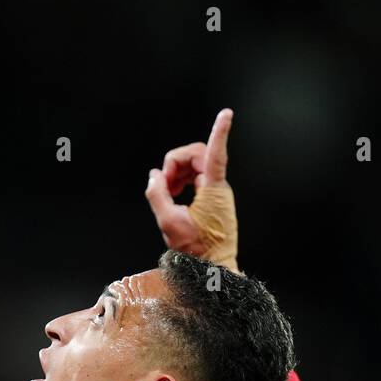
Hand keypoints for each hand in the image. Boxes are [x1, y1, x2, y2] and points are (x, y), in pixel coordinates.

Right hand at [144, 108, 238, 270]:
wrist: (213, 266)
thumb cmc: (196, 249)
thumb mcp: (168, 222)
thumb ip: (157, 194)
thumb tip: (154, 176)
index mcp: (213, 189)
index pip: (216, 153)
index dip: (220, 131)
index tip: (226, 114)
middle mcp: (218, 187)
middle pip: (197, 155)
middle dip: (175, 162)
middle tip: (162, 183)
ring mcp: (217, 193)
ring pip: (195, 166)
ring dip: (176, 172)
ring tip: (165, 191)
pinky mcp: (213, 200)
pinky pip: (196, 178)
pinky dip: (181, 181)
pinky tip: (173, 194)